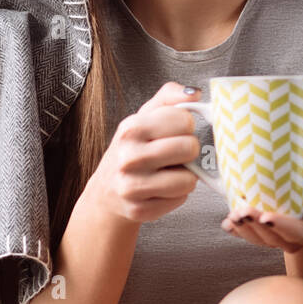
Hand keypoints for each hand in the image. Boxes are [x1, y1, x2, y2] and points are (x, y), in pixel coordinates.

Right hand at [86, 81, 200, 224]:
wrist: (108, 190)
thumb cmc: (133, 149)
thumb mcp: (144, 117)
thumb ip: (170, 97)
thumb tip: (195, 93)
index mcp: (131, 128)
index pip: (184, 119)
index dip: (187, 126)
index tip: (176, 131)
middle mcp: (129, 157)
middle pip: (189, 148)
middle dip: (189, 151)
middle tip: (176, 154)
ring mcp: (132, 186)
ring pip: (188, 179)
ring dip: (186, 176)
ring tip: (169, 172)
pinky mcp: (140, 210)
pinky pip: (180, 199)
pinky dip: (177, 194)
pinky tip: (161, 189)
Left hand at [220, 177, 302, 253]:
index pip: (301, 234)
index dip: (283, 227)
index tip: (267, 216)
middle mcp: (298, 242)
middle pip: (276, 239)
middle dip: (257, 226)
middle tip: (243, 210)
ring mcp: (282, 241)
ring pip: (262, 240)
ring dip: (245, 229)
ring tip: (234, 214)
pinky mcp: (269, 235)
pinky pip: (252, 237)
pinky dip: (237, 231)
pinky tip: (227, 224)